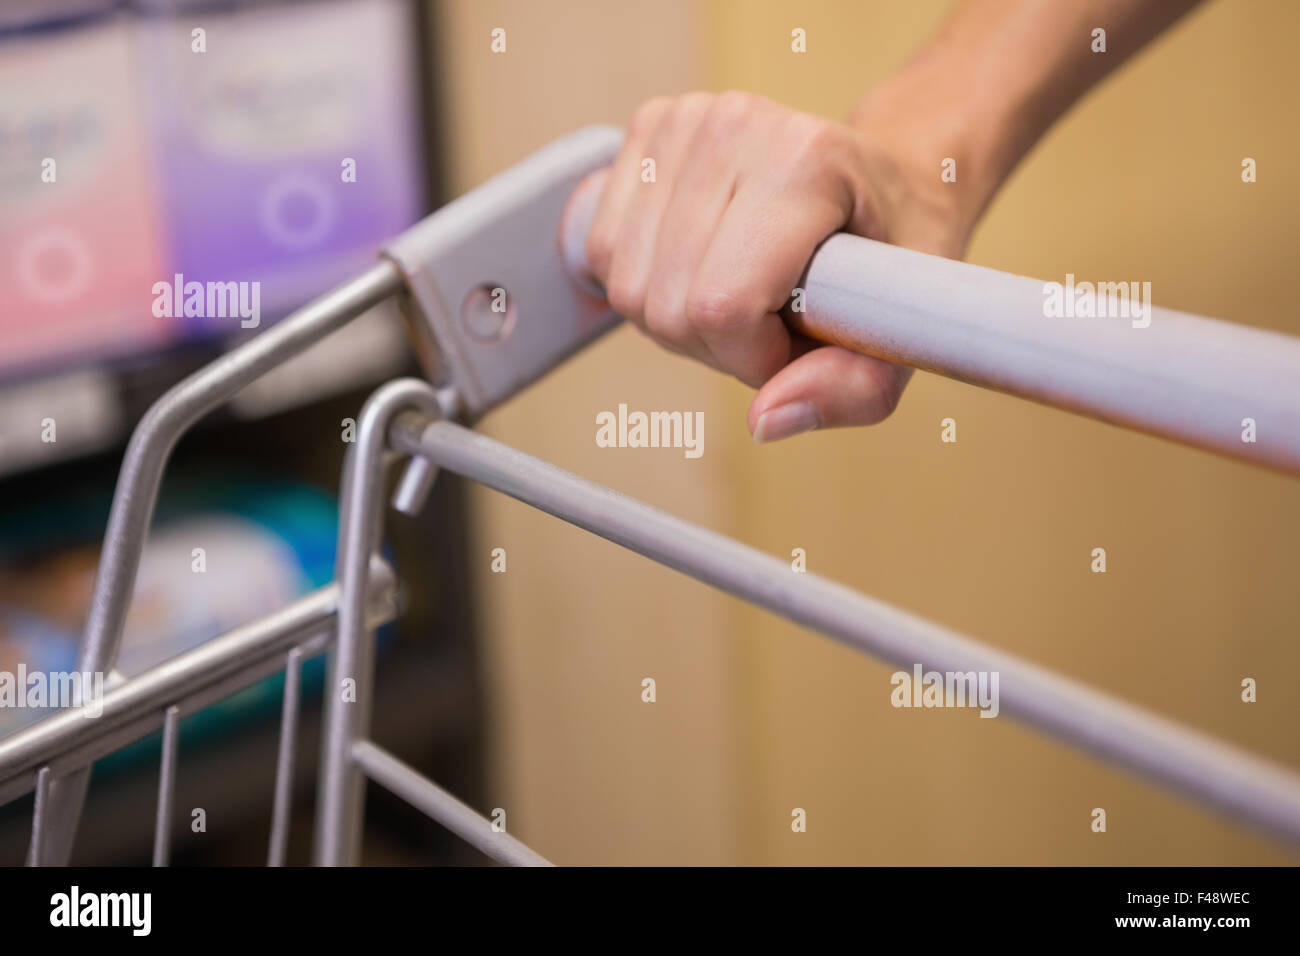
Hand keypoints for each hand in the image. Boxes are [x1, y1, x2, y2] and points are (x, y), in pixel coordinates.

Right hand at [573, 90, 970, 442]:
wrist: (892, 172)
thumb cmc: (897, 249)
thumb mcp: (905, 332)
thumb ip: (850, 390)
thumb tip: (764, 421)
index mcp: (807, 162)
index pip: (721, 305)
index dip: (751, 356)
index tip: (797, 342)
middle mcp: (736, 125)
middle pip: (665, 304)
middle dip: (716, 344)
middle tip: (773, 320)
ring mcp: (685, 118)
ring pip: (626, 283)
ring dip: (678, 317)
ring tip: (741, 292)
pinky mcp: (650, 126)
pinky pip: (603, 248)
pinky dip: (646, 280)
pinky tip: (700, 264)